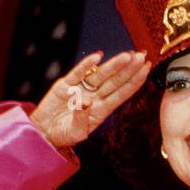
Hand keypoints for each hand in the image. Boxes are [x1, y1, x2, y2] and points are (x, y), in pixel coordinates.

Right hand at [30, 50, 151, 149]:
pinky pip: (78, 73)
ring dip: (114, 65)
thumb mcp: (75, 133)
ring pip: (100, 75)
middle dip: (129, 69)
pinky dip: (87, 65)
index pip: (121, 93)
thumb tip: (85, 101)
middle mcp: (94, 97)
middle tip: (142, 56)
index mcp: (101, 110)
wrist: (43, 132)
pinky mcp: (65, 85)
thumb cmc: (63, 135)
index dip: (134, 82)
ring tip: (128, 55)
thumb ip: (81, 118)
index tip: (146, 70)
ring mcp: (80, 89)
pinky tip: (98, 57)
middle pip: (115, 81)